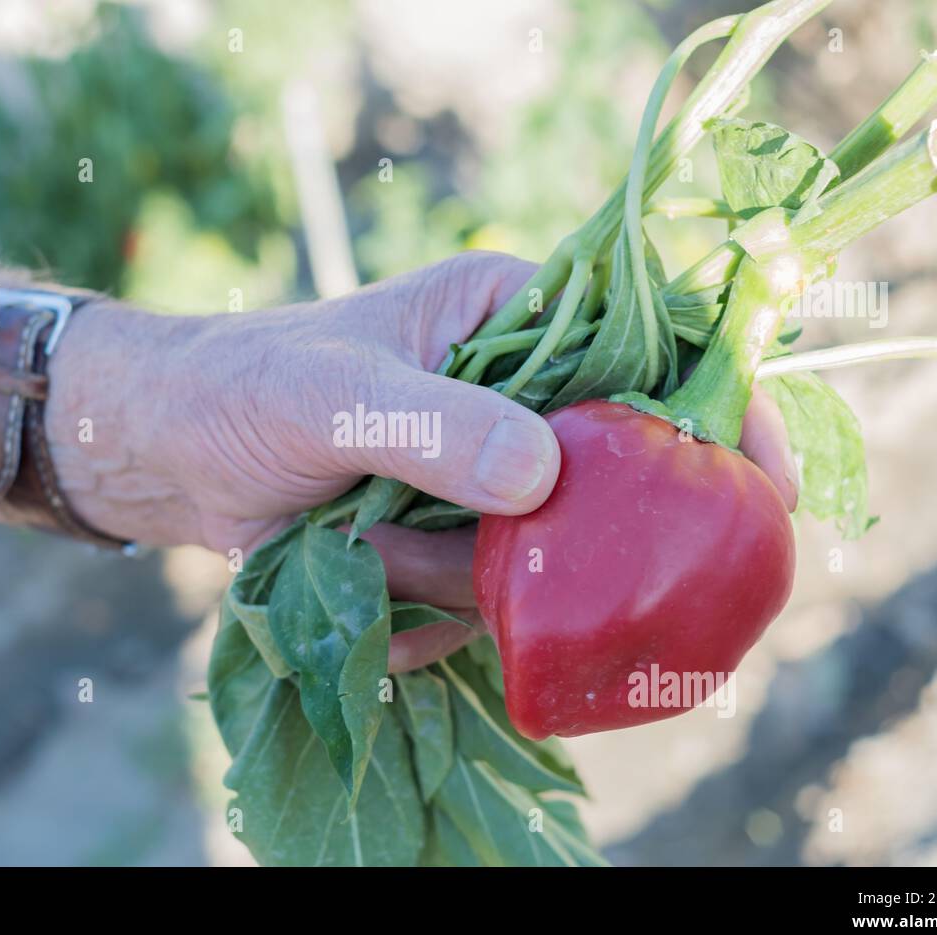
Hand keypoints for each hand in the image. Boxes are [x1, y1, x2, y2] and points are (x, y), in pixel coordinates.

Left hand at [47, 252, 797, 669]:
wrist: (172, 455)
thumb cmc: (243, 391)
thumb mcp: (329, 398)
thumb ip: (429, 426)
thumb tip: (540, 479)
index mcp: (513, 318)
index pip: (655, 353)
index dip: (724, 414)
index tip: (764, 491)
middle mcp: (521, 398)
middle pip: (618, 479)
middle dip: (566, 539)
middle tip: (504, 568)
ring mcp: (495, 479)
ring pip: (548, 560)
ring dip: (457, 579)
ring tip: (363, 538)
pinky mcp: (462, 545)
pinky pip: (491, 604)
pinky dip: (430, 613)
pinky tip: (363, 579)